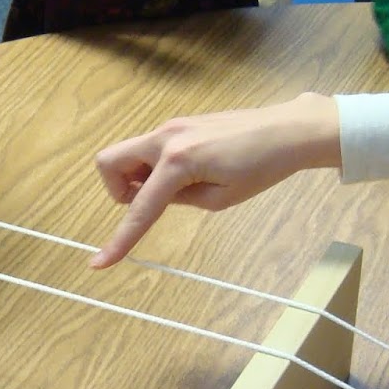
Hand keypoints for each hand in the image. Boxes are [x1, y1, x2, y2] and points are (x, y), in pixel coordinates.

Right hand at [90, 93, 340, 267]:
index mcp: (177, 162)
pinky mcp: (180, 125)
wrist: (288, 129)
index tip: (100, 263)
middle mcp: (165, 139)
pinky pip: (148, 148)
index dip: (120, 239)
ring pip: (127, 154)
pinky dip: (152, 166)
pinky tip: (188, 174)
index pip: (140, 207)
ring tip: (178, 189)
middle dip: (117, 189)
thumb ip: (181, 200)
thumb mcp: (222, 198)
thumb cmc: (262, 166)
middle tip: (148, 202)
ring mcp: (171, 127)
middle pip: (109, 163)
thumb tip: (158, 197)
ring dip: (137, 177)